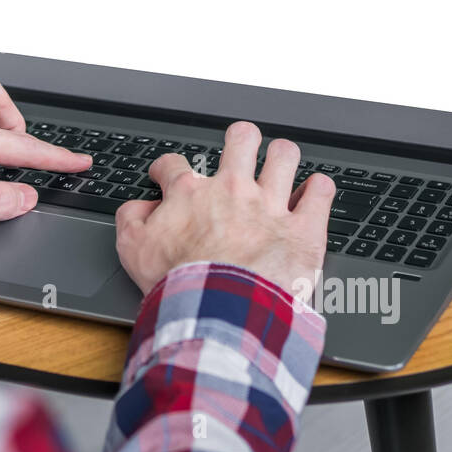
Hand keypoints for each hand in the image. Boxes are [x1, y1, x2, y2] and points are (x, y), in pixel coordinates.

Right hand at [114, 121, 334, 300]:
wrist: (220, 311)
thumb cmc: (181, 284)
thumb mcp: (133, 251)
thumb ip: (131, 221)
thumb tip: (139, 208)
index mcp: (192, 194)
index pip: (175, 164)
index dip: (167, 168)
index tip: (166, 176)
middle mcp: (233, 191)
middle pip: (241, 140)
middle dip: (241, 140)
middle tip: (239, 150)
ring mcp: (271, 207)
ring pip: (285, 156)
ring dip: (283, 157)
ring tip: (281, 165)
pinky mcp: (303, 230)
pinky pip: (320, 194)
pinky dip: (319, 191)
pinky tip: (314, 194)